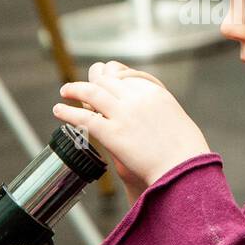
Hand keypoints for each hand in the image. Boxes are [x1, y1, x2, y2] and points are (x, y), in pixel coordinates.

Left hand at [53, 60, 211, 189]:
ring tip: (65, 91)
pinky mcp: (112, 133)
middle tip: (80, 85)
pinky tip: (58, 110)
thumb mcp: (176, 120)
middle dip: (92, 80)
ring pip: (92, 93)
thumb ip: (157, 111)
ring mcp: (123, 114)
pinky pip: (84, 118)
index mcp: (155, 92)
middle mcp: (137, 98)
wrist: (184, 169)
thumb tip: (144, 112)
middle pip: (107, 80)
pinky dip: (68, 112)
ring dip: (74, 89)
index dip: (110, 77)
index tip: (102, 79)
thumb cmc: (185, 152)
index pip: (125, 76)